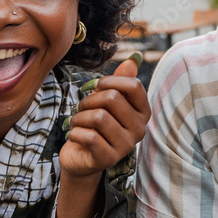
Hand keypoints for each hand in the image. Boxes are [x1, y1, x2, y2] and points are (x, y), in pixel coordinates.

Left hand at [59, 54, 149, 178]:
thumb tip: (134, 58)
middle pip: (112, 98)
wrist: (81, 156)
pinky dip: (75, 132)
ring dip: (79, 117)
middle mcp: (140, 129)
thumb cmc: (95, 124)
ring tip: (77, 121)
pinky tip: (75, 135)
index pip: (134, 86)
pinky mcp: (109, 158)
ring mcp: (126, 146)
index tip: (94, 86)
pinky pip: (89, 136)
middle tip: (81, 107)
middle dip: (89, 100)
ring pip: (98, 117)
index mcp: (143, 112)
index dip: (110, 81)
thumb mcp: (106, 100)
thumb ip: (121, 81)